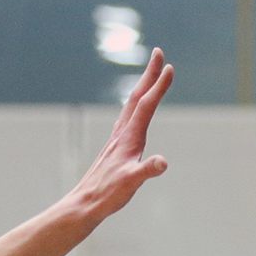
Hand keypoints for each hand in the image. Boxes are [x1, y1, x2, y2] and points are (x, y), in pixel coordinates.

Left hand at [69, 48, 173, 220]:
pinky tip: (136, 108)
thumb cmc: (109, 194)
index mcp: (129, 138)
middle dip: (149, 74)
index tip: (170, 67)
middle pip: (137, 96)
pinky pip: (128, 117)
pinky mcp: (115, 146)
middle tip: (159, 53)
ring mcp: (117, 138)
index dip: (159, 86)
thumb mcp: (131, 183)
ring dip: (143, 86)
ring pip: (132, 105)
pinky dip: (136, 104)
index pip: (147, 106)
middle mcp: (122, 133)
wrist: (85, 202)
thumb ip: (147, 171)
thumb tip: (163, 162)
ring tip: (150, 74)